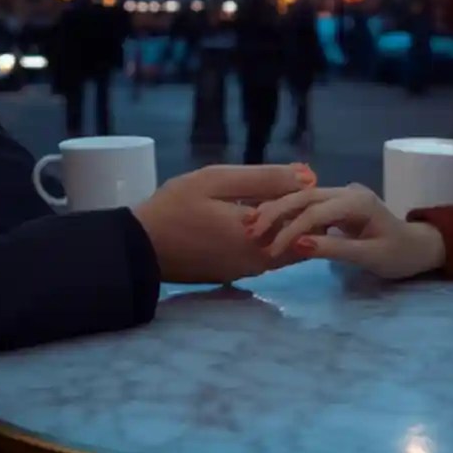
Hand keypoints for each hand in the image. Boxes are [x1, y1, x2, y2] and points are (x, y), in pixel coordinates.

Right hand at [133, 163, 315, 283]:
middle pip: (302, 240)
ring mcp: (248, 272)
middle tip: (292, 191)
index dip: (313, 200)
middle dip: (303, 215)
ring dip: (288, 227)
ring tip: (274, 201)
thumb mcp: (216, 181)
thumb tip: (309, 177)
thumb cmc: (174, 208)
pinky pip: (267, 257)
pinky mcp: (235, 275)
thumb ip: (264, 179)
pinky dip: (271, 239)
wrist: (139, 248)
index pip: (308, 221)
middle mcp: (260, 261)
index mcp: (260, 236)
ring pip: (286, 250)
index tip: (307, 183)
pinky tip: (255, 220)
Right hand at [248, 184, 445, 279]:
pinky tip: (267, 222)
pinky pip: (307, 205)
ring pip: (301, 198)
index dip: (291, 229)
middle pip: (303, 197)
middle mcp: (346, 191)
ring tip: (251, 226)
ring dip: (276, 211)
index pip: (315, 212)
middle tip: (250, 232)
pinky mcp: (335, 203)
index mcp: (357, 201)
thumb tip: (299, 244)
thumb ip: (335, 249)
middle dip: (275, 213)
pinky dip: (286, 213)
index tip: (271, 249)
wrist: (418, 247)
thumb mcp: (370, 257)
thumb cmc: (398, 255)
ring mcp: (341, 194)